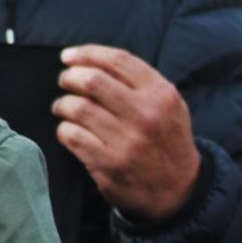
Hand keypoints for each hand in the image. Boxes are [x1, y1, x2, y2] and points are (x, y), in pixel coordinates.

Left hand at [53, 44, 200, 221]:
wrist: (179, 189)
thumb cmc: (167, 141)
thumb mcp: (169, 106)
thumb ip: (141, 83)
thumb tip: (92, 62)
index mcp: (162, 95)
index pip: (118, 61)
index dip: (87, 53)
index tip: (70, 56)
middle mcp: (146, 115)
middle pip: (92, 80)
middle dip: (70, 77)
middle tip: (66, 81)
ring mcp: (127, 140)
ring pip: (76, 107)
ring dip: (63, 104)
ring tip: (65, 107)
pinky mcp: (109, 163)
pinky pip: (71, 135)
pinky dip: (64, 129)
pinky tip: (71, 130)